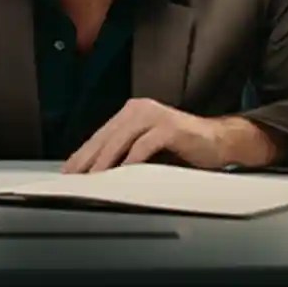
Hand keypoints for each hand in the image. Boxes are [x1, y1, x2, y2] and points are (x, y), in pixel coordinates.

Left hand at [62, 98, 234, 173]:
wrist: (218, 141)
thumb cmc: (182, 147)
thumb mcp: (147, 148)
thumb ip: (125, 153)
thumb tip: (97, 172)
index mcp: (132, 112)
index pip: (101, 134)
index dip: (83, 153)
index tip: (69, 171)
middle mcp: (140, 109)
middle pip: (107, 135)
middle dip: (88, 158)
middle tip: (74, 176)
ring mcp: (155, 116)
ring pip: (121, 138)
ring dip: (105, 159)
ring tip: (93, 177)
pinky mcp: (170, 127)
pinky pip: (145, 144)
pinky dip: (132, 159)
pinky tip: (123, 171)